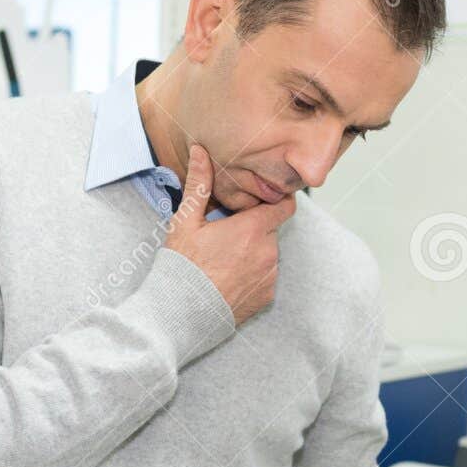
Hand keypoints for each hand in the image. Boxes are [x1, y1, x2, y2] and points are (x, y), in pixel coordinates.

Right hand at [163, 144, 295, 325]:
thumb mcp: (185, 221)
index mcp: (253, 229)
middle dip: (255, 229)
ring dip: (254, 252)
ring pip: (269, 254)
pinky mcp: (267, 297)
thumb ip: (199, 184)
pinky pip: (266, 278)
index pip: (286, 206)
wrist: (181, 314)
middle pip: (271, 230)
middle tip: (226, 236)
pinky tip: (228, 279)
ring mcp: (270, 277)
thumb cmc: (182, 266)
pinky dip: (253, 275)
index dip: (275, 202)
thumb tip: (201, 152)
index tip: (260, 203)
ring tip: (223, 261)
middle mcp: (268, 252)